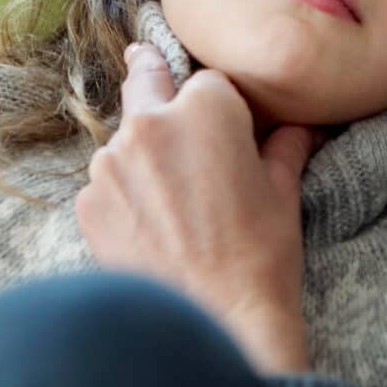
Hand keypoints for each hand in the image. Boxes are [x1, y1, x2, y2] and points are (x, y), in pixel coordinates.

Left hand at [75, 43, 319, 373]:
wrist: (217, 319)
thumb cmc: (260, 253)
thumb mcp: (283, 191)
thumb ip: (284, 146)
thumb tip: (297, 128)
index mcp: (206, 109)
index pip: (206, 81)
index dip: (219, 102)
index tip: (223, 120)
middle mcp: (150, 124)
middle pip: (146, 83)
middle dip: (152, 79)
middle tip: (146, 67)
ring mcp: (111, 164)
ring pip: (126, 140)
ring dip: (142, 153)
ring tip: (173, 199)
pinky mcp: (88, 203)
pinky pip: (107, 184)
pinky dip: (124, 194)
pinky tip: (152, 226)